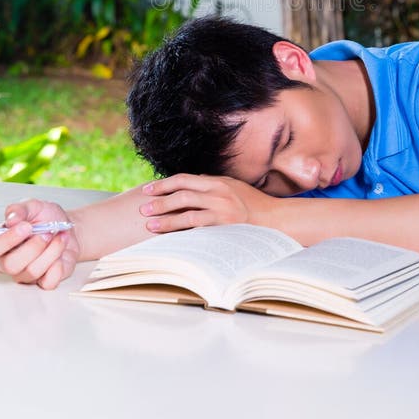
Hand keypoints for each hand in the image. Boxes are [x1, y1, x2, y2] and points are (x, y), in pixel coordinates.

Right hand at [0, 199, 79, 289]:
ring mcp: (26, 274)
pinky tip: (62, 254)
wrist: (68, 228)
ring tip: (60, 237)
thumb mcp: (34, 207)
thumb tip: (11, 219)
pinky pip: (48, 282)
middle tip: (48, 232)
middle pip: (11, 265)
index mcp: (3, 243)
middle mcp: (10, 262)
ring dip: (51, 251)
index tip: (27, 226)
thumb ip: (20, 210)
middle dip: (33, 247)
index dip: (9, 239)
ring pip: (32, 271)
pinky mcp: (44, 281)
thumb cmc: (46, 218)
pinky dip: (58, 266)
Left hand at [139, 174, 274, 232]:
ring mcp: (222, 210)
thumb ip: (213, 183)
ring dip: (166, 220)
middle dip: (160, 201)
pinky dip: (183, 233)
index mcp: (218, 182)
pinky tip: (171, 238)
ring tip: (149, 225)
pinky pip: (199, 229)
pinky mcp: (225, 227)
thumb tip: (194, 180)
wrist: (275, 219)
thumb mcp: (233, 186)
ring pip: (187, 213)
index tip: (147, 190)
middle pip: (182, 195)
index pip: (184, 180)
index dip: (164, 184)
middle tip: (142, 208)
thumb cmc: (254, 203)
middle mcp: (218, 193)